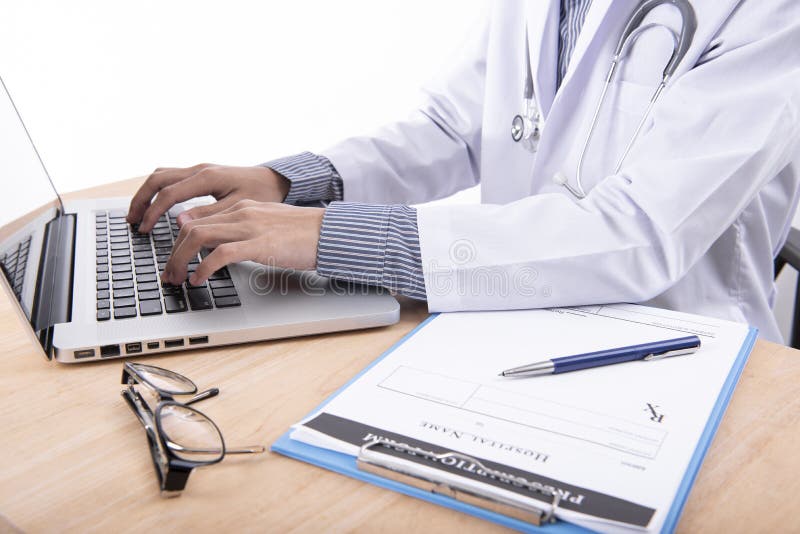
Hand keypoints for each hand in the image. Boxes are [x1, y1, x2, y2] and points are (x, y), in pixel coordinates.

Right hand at [127, 163, 290, 232]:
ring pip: (162, 175)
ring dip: (146, 194)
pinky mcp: (202, 175)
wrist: (278, 180)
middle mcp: (200, 169)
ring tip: (138, 215)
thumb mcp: (240, 207)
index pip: (169, 193)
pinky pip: (171, 178)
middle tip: (132, 222)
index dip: (154, 212)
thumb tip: (181, 222)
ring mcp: (200, 170)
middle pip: (158, 179)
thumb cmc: (264, 193)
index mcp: (208, 177)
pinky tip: (156, 207)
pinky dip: (158, 191)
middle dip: (141, 200)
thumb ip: (211, 215)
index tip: (144, 229)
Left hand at [161, 200, 324, 285]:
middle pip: (190, 227)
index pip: (198, 219)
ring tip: (177, 279)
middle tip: (168, 274)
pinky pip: (220, 254)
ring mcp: (250, 227)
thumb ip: (244, 230)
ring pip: (198, 237)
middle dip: (173, 253)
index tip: (173, 260)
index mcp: (243, 208)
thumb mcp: (268, 226)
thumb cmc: (304, 233)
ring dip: (180, 260)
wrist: (329, 232)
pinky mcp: (259, 245)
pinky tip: (199, 279)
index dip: (178, 241)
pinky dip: (203, 268)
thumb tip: (222, 245)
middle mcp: (241, 213)